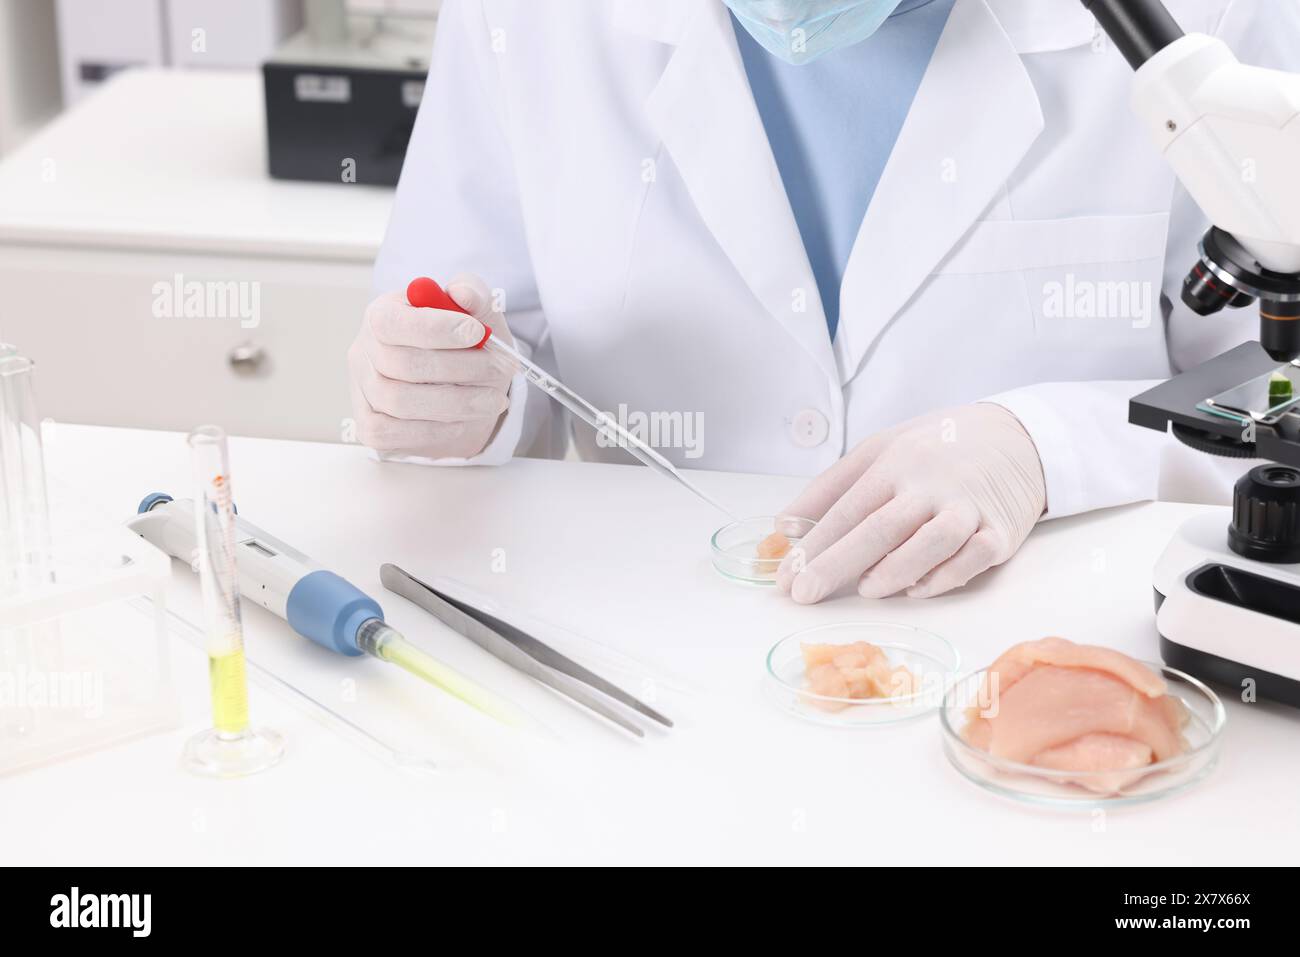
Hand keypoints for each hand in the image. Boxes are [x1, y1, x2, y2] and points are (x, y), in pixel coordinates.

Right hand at [348, 273, 513, 457]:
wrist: (463, 386)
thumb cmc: (465, 345)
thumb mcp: (477, 313)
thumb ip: (474, 295)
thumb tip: (463, 293)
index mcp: (383, 313)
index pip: (393, 322)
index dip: (436, 328)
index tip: (478, 332)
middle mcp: (365, 350)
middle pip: (402, 364)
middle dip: (461, 368)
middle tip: (501, 369)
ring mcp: (363, 389)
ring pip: (399, 402)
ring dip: (456, 403)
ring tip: (493, 399)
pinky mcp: (368, 424)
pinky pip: (389, 433)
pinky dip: (432, 430)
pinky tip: (462, 421)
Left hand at [775, 404, 1045, 601]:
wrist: (1016, 437)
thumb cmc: (934, 448)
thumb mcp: (878, 450)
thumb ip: (830, 488)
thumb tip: (783, 525)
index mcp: (896, 461)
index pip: (848, 508)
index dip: (814, 546)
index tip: (786, 578)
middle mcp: (932, 483)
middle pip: (881, 527)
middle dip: (837, 564)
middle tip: (805, 595)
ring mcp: (969, 507)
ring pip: (932, 542)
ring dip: (895, 570)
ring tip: (866, 590)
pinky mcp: (1002, 531)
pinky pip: (973, 558)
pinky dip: (944, 577)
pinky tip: (916, 588)